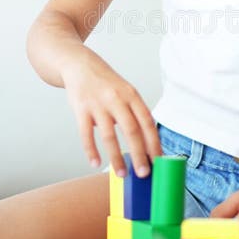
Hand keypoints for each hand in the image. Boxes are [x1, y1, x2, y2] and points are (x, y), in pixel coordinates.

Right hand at [61, 51, 161, 177]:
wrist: (79, 65)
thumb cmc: (106, 83)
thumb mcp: (126, 91)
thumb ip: (134, 113)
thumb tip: (146, 144)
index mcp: (132, 95)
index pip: (147, 121)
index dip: (154, 142)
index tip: (159, 160)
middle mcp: (116, 99)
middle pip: (131, 130)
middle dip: (139, 154)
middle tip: (144, 173)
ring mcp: (98, 104)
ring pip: (109, 135)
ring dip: (116, 158)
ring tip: (122, 174)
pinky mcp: (81, 109)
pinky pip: (86, 134)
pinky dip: (91, 150)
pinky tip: (95, 163)